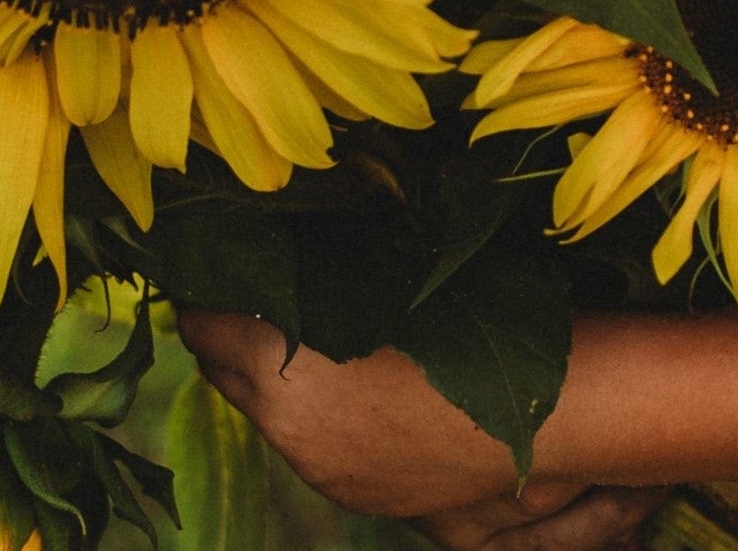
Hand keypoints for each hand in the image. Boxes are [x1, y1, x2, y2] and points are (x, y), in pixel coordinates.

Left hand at [177, 308, 666, 549]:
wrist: (534, 414)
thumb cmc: (460, 324)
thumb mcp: (379, 281)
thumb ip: (320, 275)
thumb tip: (284, 245)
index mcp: (280, 365)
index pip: (203, 326)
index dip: (203, 294)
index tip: (210, 266)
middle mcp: (286, 425)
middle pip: (221, 372)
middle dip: (227, 334)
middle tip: (244, 292)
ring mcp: (319, 466)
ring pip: (262, 413)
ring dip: (267, 375)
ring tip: (295, 331)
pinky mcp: (353, 492)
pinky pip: (305, 444)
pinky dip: (307, 413)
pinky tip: (339, 382)